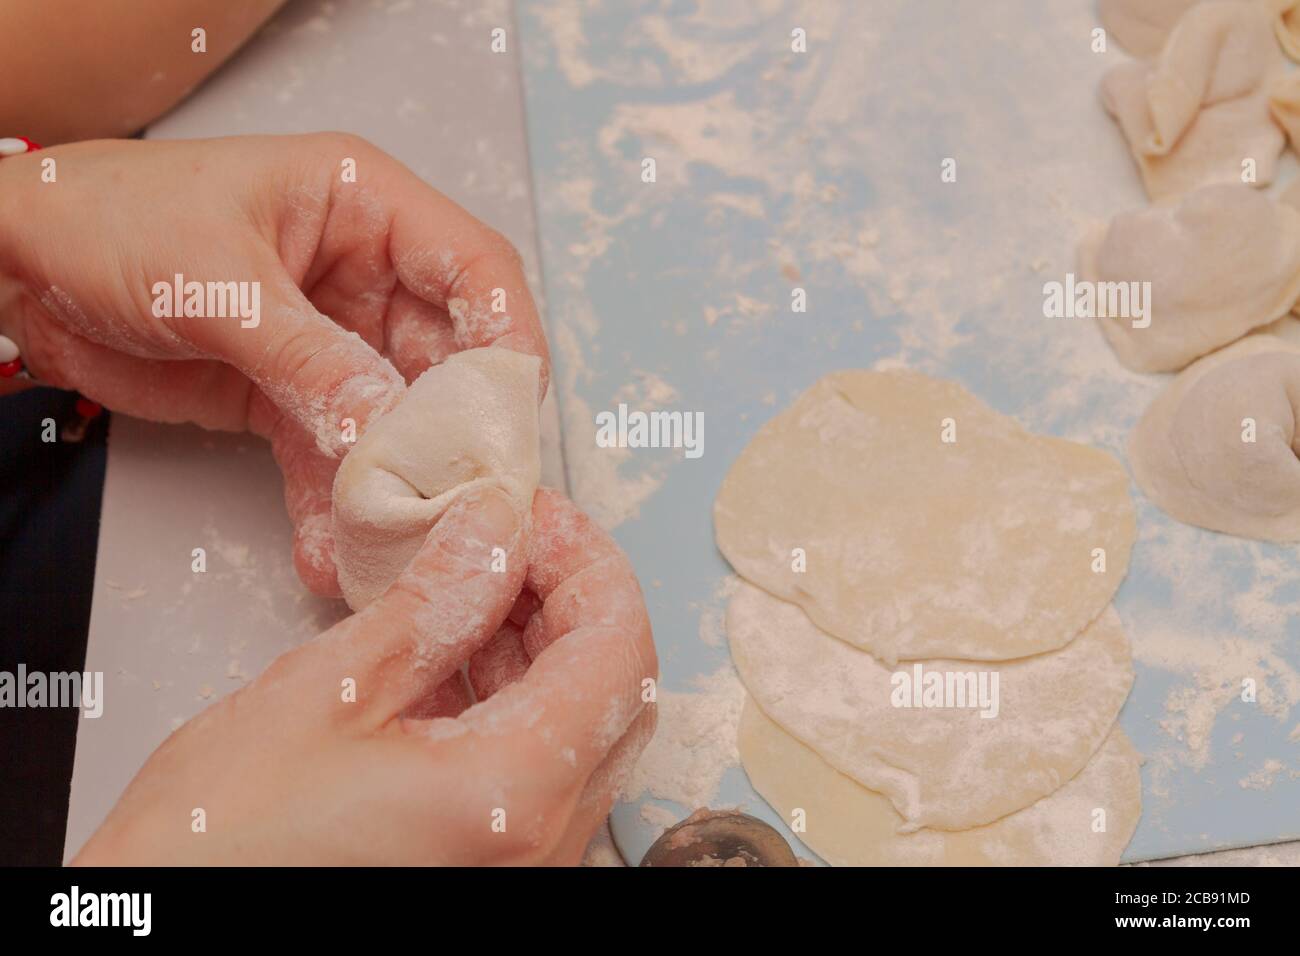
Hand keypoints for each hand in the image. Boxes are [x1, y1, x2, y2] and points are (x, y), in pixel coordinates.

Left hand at [0, 134, 549, 595]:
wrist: (17, 263)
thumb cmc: (111, 219)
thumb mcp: (215, 282)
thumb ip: (307, 358)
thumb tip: (385, 426)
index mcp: (364, 207)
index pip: (475, 268)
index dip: (507, 336)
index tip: (511, 410)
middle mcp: (364, 274)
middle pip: (446, 358)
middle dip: (451, 432)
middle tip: (456, 498)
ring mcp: (334, 340)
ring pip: (395, 419)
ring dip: (393, 483)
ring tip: (387, 539)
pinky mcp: (295, 396)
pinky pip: (335, 453)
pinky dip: (335, 501)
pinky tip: (328, 545)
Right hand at [72, 487, 655, 865]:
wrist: (170, 915)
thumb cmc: (219, 847)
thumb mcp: (328, 690)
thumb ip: (434, 600)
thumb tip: (494, 526)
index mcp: (514, 795)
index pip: (618, 650)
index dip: (589, 564)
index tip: (537, 516)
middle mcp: (541, 844)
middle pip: (612, 690)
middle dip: (569, 599)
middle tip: (509, 541)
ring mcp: (519, 865)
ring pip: (578, 729)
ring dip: (541, 647)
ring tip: (475, 585)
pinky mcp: (486, 868)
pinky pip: (536, 770)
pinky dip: (512, 702)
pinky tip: (455, 656)